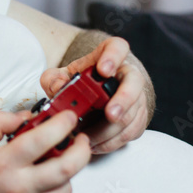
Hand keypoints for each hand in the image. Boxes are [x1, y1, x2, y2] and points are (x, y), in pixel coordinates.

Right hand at [0, 109, 90, 192]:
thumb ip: (0, 122)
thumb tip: (28, 117)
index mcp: (3, 164)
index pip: (42, 139)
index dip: (62, 125)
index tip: (69, 118)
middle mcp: (18, 188)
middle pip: (67, 167)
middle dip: (81, 149)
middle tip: (81, 141)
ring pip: (66, 188)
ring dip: (66, 174)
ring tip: (54, 166)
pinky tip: (43, 188)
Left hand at [39, 36, 150, 153]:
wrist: (96, 95)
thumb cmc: (80, 83)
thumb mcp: (62, 77)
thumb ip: (54, 80)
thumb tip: (58, 88)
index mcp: (107, 57)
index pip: (117, 47)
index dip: (113, 56)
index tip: (104, 70)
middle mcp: (127, 74)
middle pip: (134, 83)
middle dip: (123, 100)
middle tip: (110, 114)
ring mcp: (136, 96)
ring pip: (132, 114)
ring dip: (110, 129)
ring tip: (88, 138)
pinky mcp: (138, 117)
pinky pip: (130, 132)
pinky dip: (112, 141)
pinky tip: (95, 144)